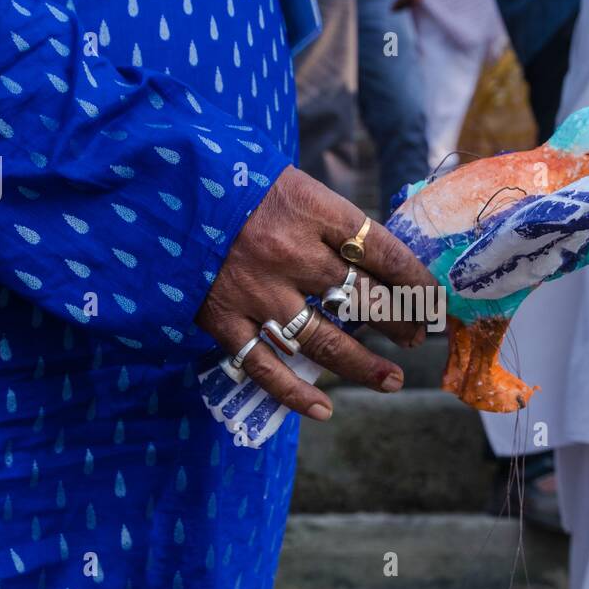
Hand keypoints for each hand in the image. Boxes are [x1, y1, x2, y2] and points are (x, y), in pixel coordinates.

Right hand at [196, 166, 436, 419]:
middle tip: (417, 337)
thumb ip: (326, 219)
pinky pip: (265, 366)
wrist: (154, 186)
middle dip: (399, 322)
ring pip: (323, 339)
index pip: (383, 252)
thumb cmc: (229, 179)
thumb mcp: (286, 180)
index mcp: (310, 208)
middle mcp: (289, 252)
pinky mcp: (221, 318)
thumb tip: (376, 260)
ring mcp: (255, 290)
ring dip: (363, 365)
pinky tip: (322, 409)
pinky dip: (294, 393)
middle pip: (362, 299)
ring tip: (391, 380)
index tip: (434, 301)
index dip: (417, 282)